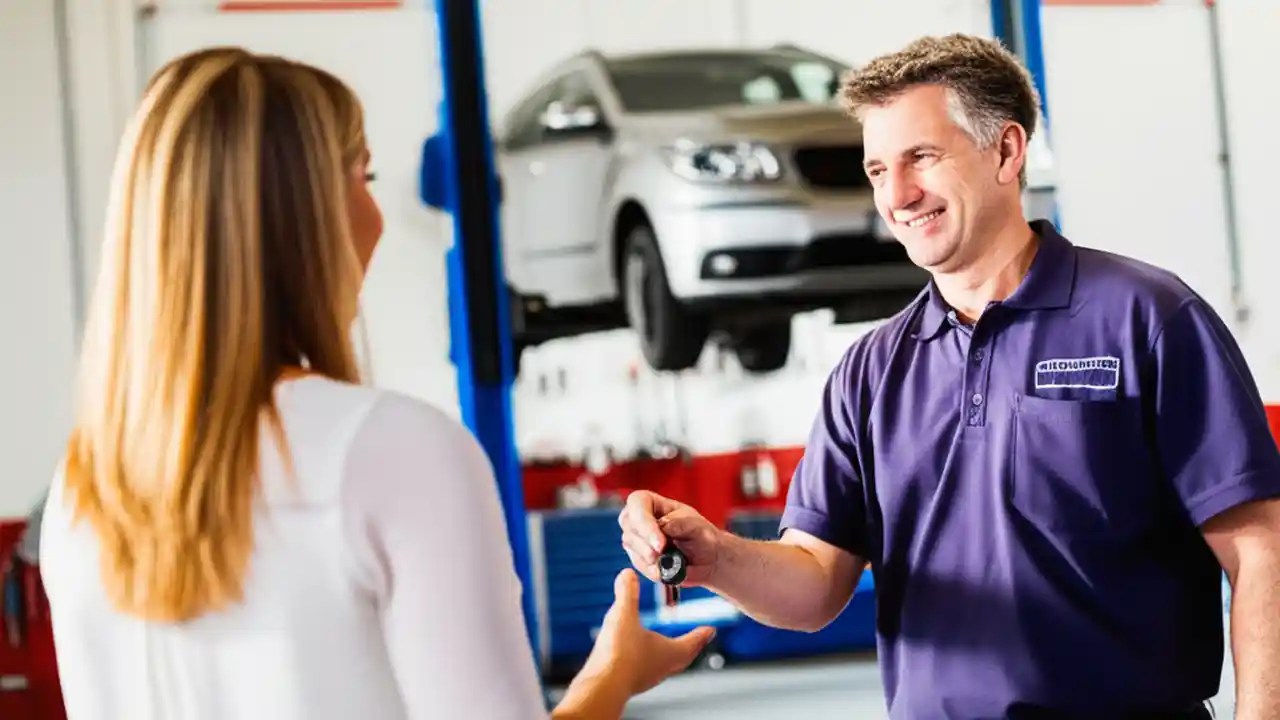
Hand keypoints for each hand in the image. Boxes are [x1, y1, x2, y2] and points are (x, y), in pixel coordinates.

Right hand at [575, 569, 715, 696]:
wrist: (601, 685)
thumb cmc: (620, 653)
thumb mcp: (624, 614)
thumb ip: (628, 593)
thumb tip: (628, 574)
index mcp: (670, 652)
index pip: (693, 642)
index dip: (702, 634)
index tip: (711, 630)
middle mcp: (662, 669)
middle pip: (682, 657)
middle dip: (689, 647)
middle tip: (695, 641)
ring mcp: (646, 678)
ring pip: (664, 666)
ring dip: (668, 655)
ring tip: (665, 646)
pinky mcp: (629, 682)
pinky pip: (645, 670)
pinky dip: (647, 661)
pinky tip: (636, 656)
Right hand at [618, 491, 721, 587]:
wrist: (707, 561)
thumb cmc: (703, 537)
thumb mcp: (699, 527)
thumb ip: (682, 524)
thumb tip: (663, 525)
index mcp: (652, 502)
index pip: (637, 503)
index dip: (644, 522)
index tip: (660, 543)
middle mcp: (639, 518)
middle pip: (629, 525)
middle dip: (645, 544)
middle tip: (662, 556)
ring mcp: (636, 538)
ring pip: (631, 545)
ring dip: (649, 557)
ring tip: (671, 562)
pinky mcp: (637, 557)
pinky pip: (638, 564)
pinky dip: (651, 570)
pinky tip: (666, 571)